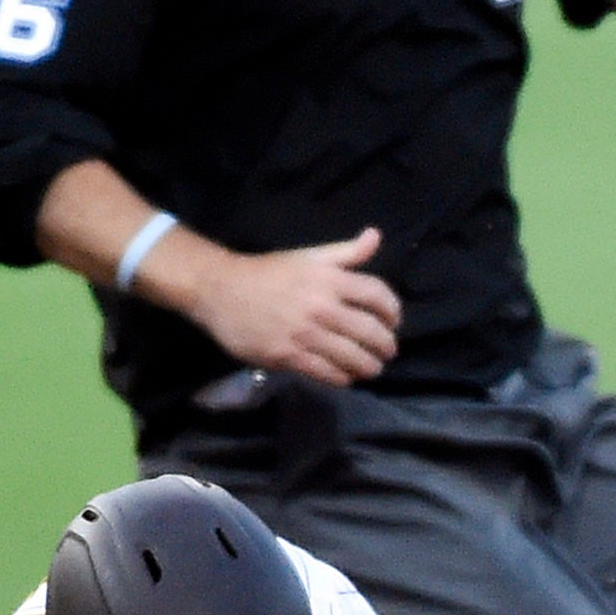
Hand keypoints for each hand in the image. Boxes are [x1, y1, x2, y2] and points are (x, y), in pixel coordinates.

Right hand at [191, 227, 402, 385]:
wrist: (221, 291)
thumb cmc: (269, 273)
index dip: (393, 311)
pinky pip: (327, 373)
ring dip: (370, 366)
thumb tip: (375, 236)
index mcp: (329, 278)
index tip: (393, 321)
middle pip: (370, 331)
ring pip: (352, 357)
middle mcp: (321, 306)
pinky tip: (346, 376)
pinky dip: (343, 378)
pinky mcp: (288, 356)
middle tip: (387, 351)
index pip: (377, 295)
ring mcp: (305, 333)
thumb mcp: (308, 256)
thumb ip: (345, 252)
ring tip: (372, 368)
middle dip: (386, 345)